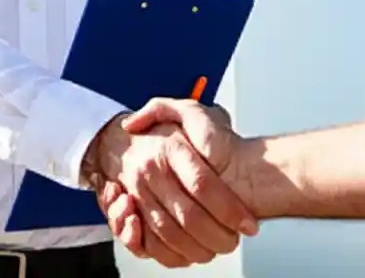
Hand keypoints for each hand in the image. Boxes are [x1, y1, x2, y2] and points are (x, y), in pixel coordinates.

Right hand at [85, 117, 252, 267]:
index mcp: (169, 149)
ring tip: (217, 247)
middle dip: (218, 236)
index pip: (202, 184)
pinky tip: (188, 252)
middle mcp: (150, 172)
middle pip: (189, 215)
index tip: (247, 224)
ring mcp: (136, 194)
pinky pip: (147, 243)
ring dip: (199, 248)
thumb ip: (194, 113)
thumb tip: (205, 142)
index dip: (229, 209)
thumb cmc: (162, 135)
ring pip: (170, 233)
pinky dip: (169, 253)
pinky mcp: (127, 214)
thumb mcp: (184, 111)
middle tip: (234, 241)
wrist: (117, 145)